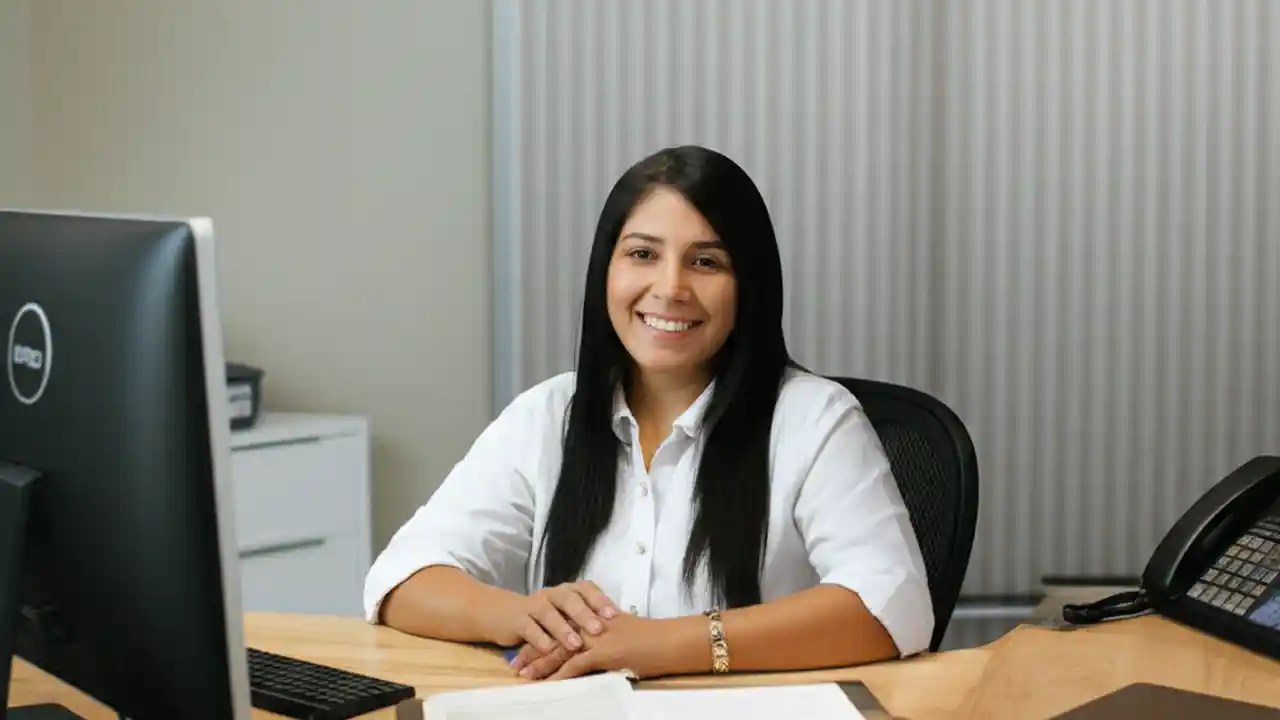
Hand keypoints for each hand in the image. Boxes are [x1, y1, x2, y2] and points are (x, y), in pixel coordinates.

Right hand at [491, 582, 620, 656]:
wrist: (502, 614)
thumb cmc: (544, 619)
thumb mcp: (566, 616)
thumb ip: (587, 620)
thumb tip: (619, 629)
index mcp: (567, 591)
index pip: (586, 589)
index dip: (600, 600)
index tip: (615, 615)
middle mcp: (552, 594)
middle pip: (569, 599)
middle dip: (585, 614)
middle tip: (599, 629)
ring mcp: (534, 605)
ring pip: (549, 613)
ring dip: (563, 629)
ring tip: (575, 644)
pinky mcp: (518, 620)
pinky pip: (529, 627)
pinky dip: (540, 638)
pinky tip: (549, 649)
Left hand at [513, 613, 690, 680]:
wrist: (671, 640)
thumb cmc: (654, 640)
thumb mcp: (625, 633)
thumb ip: (606, 636)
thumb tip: (595, 648)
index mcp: (596, 618)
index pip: (563, 626)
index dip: (544, 638)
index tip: (527, 647)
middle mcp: (592, 624)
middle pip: (555, 636)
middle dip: (534, 651)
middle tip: (516, 663)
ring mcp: (597, 637)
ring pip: (561, 650)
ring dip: (541, 664)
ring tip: (524, 675)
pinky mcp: (604, 651)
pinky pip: (576, 665)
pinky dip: (560, 675)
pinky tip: (548, 684)